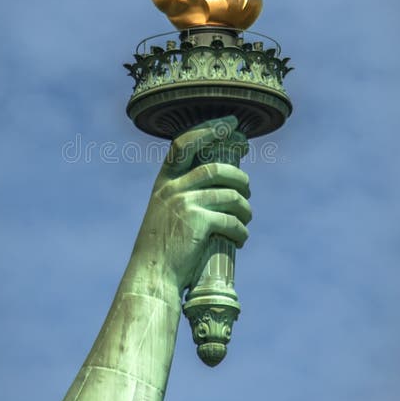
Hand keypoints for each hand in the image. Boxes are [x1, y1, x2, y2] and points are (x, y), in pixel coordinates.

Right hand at [131, 117, 251, 294]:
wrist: (152, 276)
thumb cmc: (163, 249)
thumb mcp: (165, 214)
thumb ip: (183, 195)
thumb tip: (220, 184)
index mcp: (163, 183)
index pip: (184, 144)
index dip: (208, 129)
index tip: (230, 123)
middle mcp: (172, 188)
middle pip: (217, 169)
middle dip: (240, 178)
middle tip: (247, 190)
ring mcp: (184, 203)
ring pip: (230, 194)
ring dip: (245, 208)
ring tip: (246, 219)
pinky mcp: (198, 222)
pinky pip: (232, 220)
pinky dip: (241, 231)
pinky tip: (241, 239)